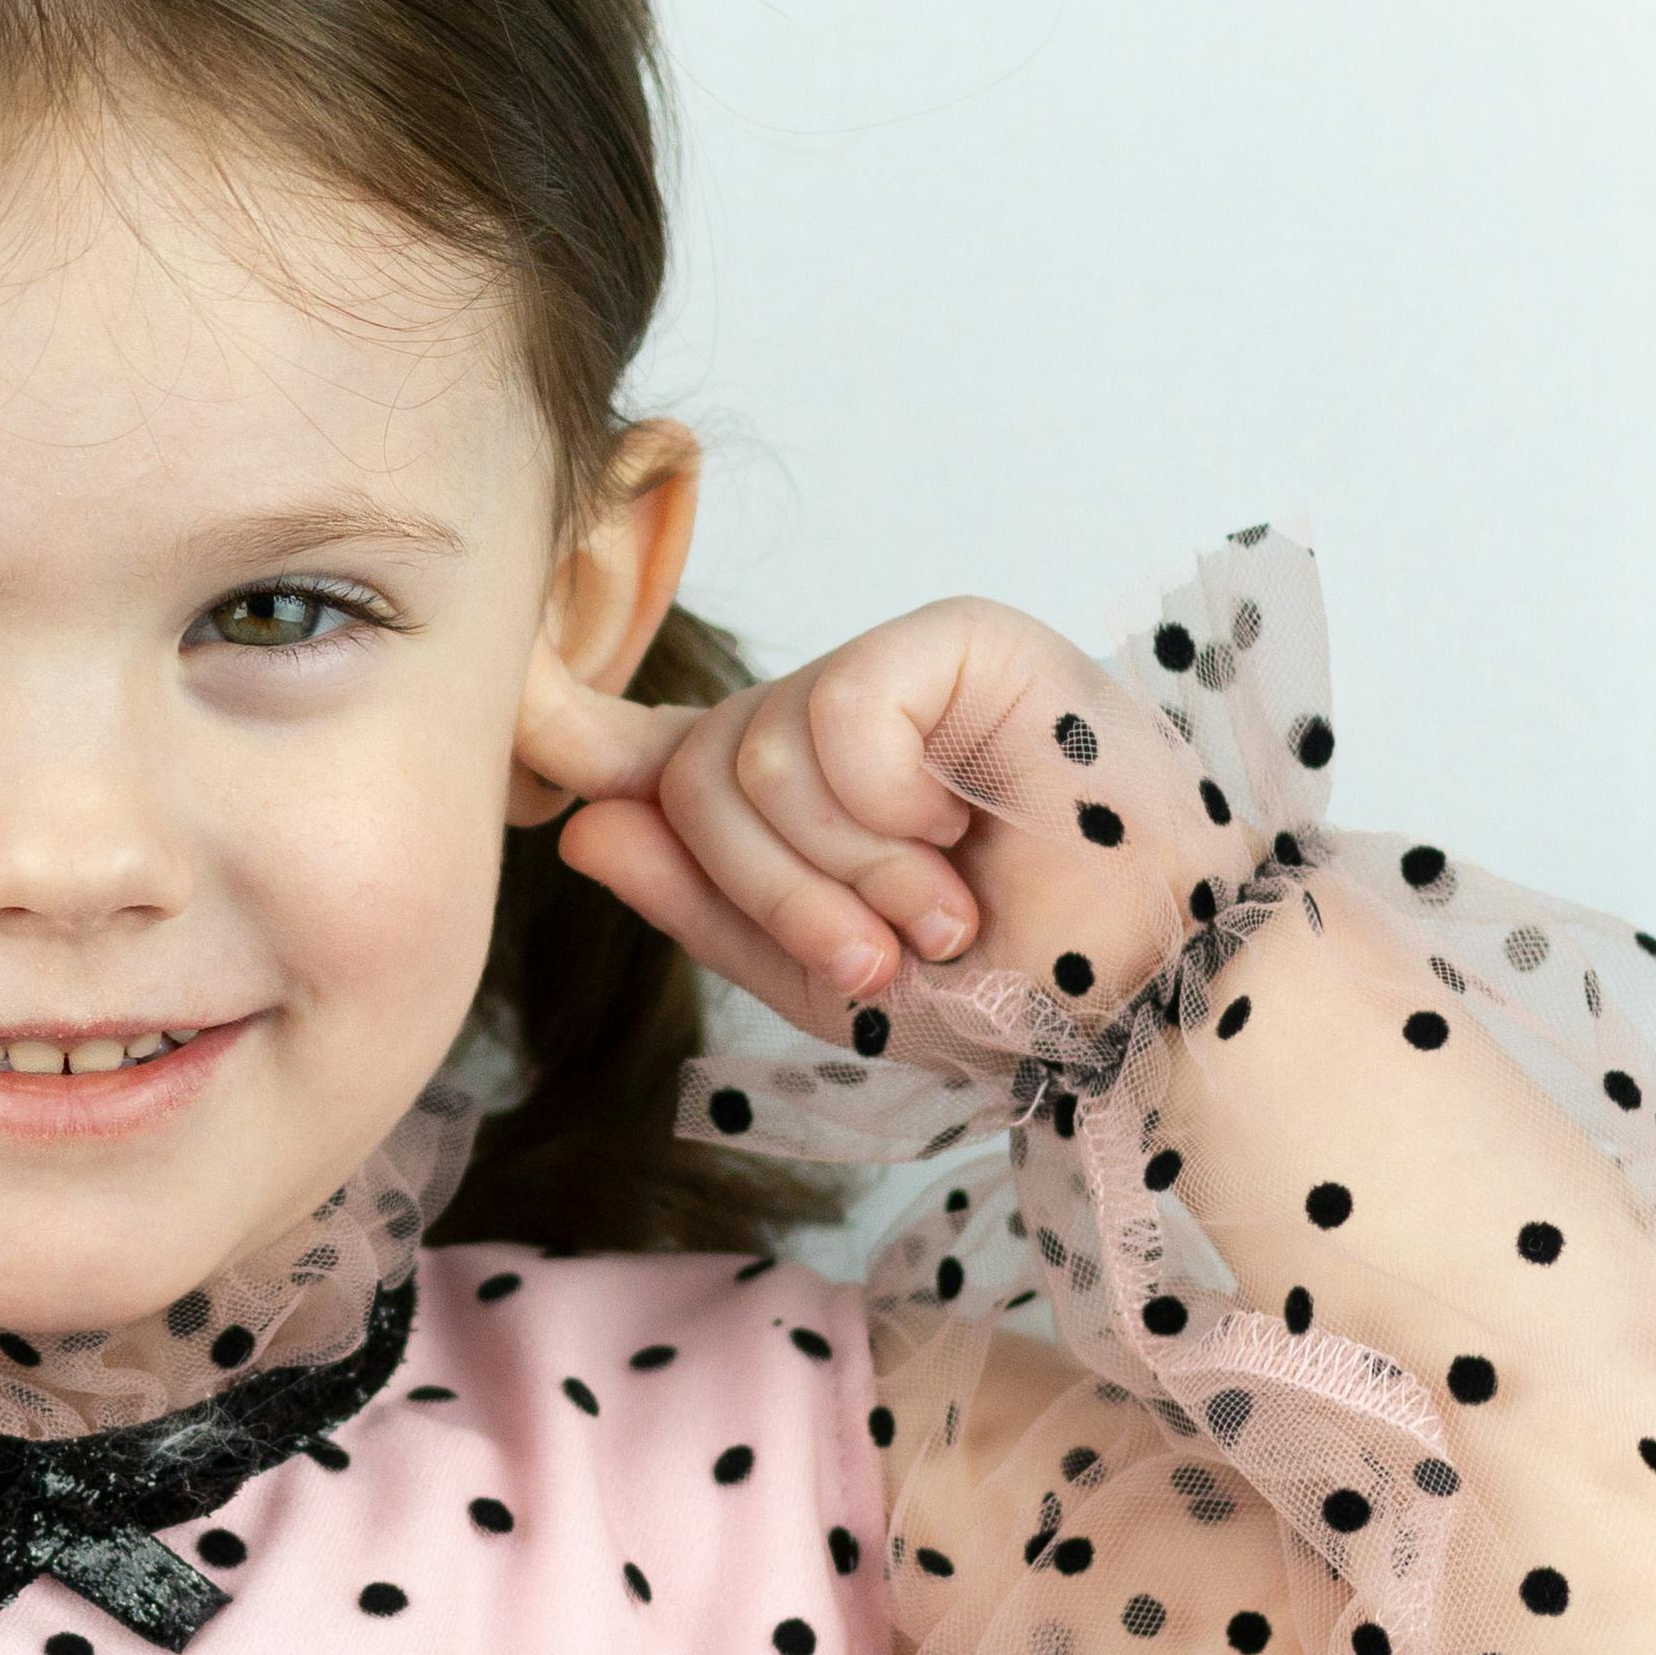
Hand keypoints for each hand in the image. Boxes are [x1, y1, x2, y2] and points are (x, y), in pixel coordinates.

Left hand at [513, 597, 1123, 1032]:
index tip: (505, 700)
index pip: (666, 749)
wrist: (1150, 1013)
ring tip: (941, 913)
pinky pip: (830, 716)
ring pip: (749, 754)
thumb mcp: (824, 979)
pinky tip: (957, 843)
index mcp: (811, 797)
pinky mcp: (960, 641)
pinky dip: (879, 812)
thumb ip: (700, 899)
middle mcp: (848, 718)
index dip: (577, 726)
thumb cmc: (1017, 999)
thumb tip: (577, 822)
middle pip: (694, 775)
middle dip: (769, 895)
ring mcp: (904, 670)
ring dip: (837, 874)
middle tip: (880, 956)